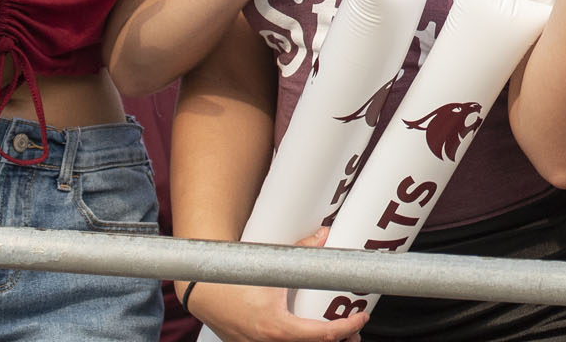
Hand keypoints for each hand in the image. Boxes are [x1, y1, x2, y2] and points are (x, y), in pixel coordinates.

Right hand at [184, 228, 366, 341]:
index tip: (362, 318)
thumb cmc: (234, 281)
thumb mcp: (271, 266)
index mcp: (277, 327)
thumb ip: (302, 251)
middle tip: (354, 332)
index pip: (324, 335)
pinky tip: (308, 335)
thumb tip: (324, 234)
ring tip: (338, 336)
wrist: (203, 293)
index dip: (348, 327)